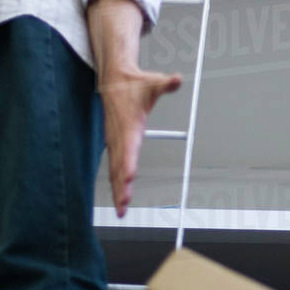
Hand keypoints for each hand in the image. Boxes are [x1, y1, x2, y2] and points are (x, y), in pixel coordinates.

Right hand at [100, 65, 180, 216]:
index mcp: (130, 125)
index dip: (128, 162)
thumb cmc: (134, 84)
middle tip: (123, 205)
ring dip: (117, 190)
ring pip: (114, 170)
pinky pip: (113, 167)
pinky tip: (119, 197)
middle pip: (119, 165)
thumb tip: (177, 79)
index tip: (129, 176)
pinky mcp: (113, 144)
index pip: (128, 147)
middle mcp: (120, 137)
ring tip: (121, 210)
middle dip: (121, 186)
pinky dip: (115, 183)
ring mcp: (114, 142)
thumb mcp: (153, 82)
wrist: (113, 81)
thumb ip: (166, 84)